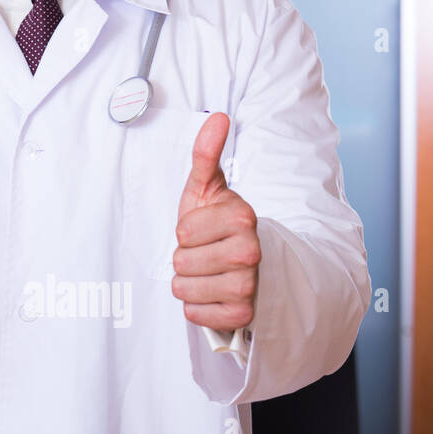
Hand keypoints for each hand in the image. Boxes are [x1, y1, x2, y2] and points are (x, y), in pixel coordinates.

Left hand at [171, 112, 258, 332]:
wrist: (242, 266)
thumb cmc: (216, 225)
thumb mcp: (207, 188)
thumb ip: (206, 154)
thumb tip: (217, 116)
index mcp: (244, 217)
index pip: (183, 231)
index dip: (184, 231)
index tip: (202, 229)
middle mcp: (252, 252)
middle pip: (181, 262)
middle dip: (183, 258)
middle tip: (203, 253)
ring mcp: (251, 286)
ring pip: (185, 289)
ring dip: (187, 283)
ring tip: (206, 274)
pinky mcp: (244, 316)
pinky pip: (196, 314)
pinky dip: (196, 307)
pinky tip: (212, 295)